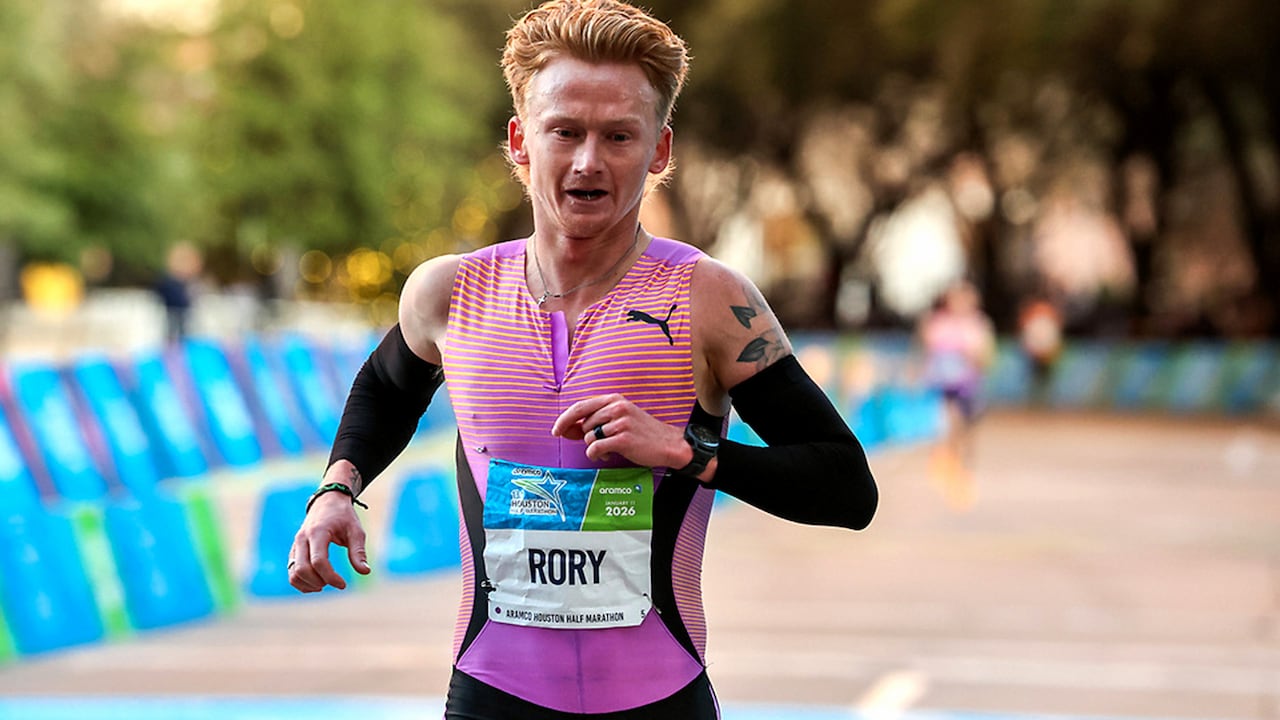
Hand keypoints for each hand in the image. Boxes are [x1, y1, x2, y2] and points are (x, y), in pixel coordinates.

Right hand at [288, 490, 370, 591]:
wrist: (328, 501)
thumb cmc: (344, 516)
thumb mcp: (356, 531)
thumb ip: (358, 551)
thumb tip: (365, 571)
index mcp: (318, 532)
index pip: (318, 561)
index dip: (330, 577)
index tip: (343, 584)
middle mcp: (302, 539)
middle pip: (302, 569)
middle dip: (319, 582)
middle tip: (336, 583)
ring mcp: (295, 545)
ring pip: (293, 572)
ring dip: (308, 584)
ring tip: (325, 584)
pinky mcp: (294, 550)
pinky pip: (291, 571)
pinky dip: (301, 582)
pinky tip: (317, 584)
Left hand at [552, 393, 689, 469]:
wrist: (669, 444)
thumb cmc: (643, 433)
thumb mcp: (620, 419)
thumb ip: (596, 420)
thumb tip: (567, 429)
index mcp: (614, 399)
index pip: (580, 406)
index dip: (564, 419)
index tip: (556, 430)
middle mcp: (617, 407)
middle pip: (584, 425)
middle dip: (587, 438)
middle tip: (601, 444)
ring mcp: (620, 423)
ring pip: (589, 438)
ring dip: (596, 447)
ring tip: (612, 448)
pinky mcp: (623, 439)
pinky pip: (595, 448)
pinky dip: (598, 455)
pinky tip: (610, 454)